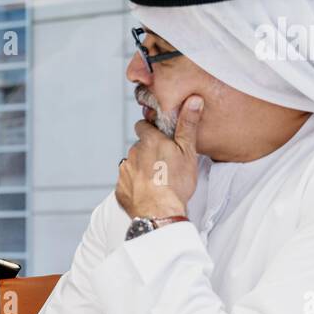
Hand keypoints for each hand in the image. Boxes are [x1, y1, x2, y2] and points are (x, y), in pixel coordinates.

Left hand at [116, 95, 202, 218]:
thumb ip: (188, 124)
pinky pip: (127, 183)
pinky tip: (148, 193)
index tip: (160, 136)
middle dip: (148, 152)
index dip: (151, 129)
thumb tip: (193, 99)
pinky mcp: (120, 189)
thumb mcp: (188, 151)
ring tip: (157, 180)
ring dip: (141, 169)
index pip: (143, 125)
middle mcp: (132, 153)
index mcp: (149, 141)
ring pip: (132, 165)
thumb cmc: (176, 183)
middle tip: (164, 163)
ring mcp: (124, 172)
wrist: (159, 213)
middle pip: (139, 147)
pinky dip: (135, 186)